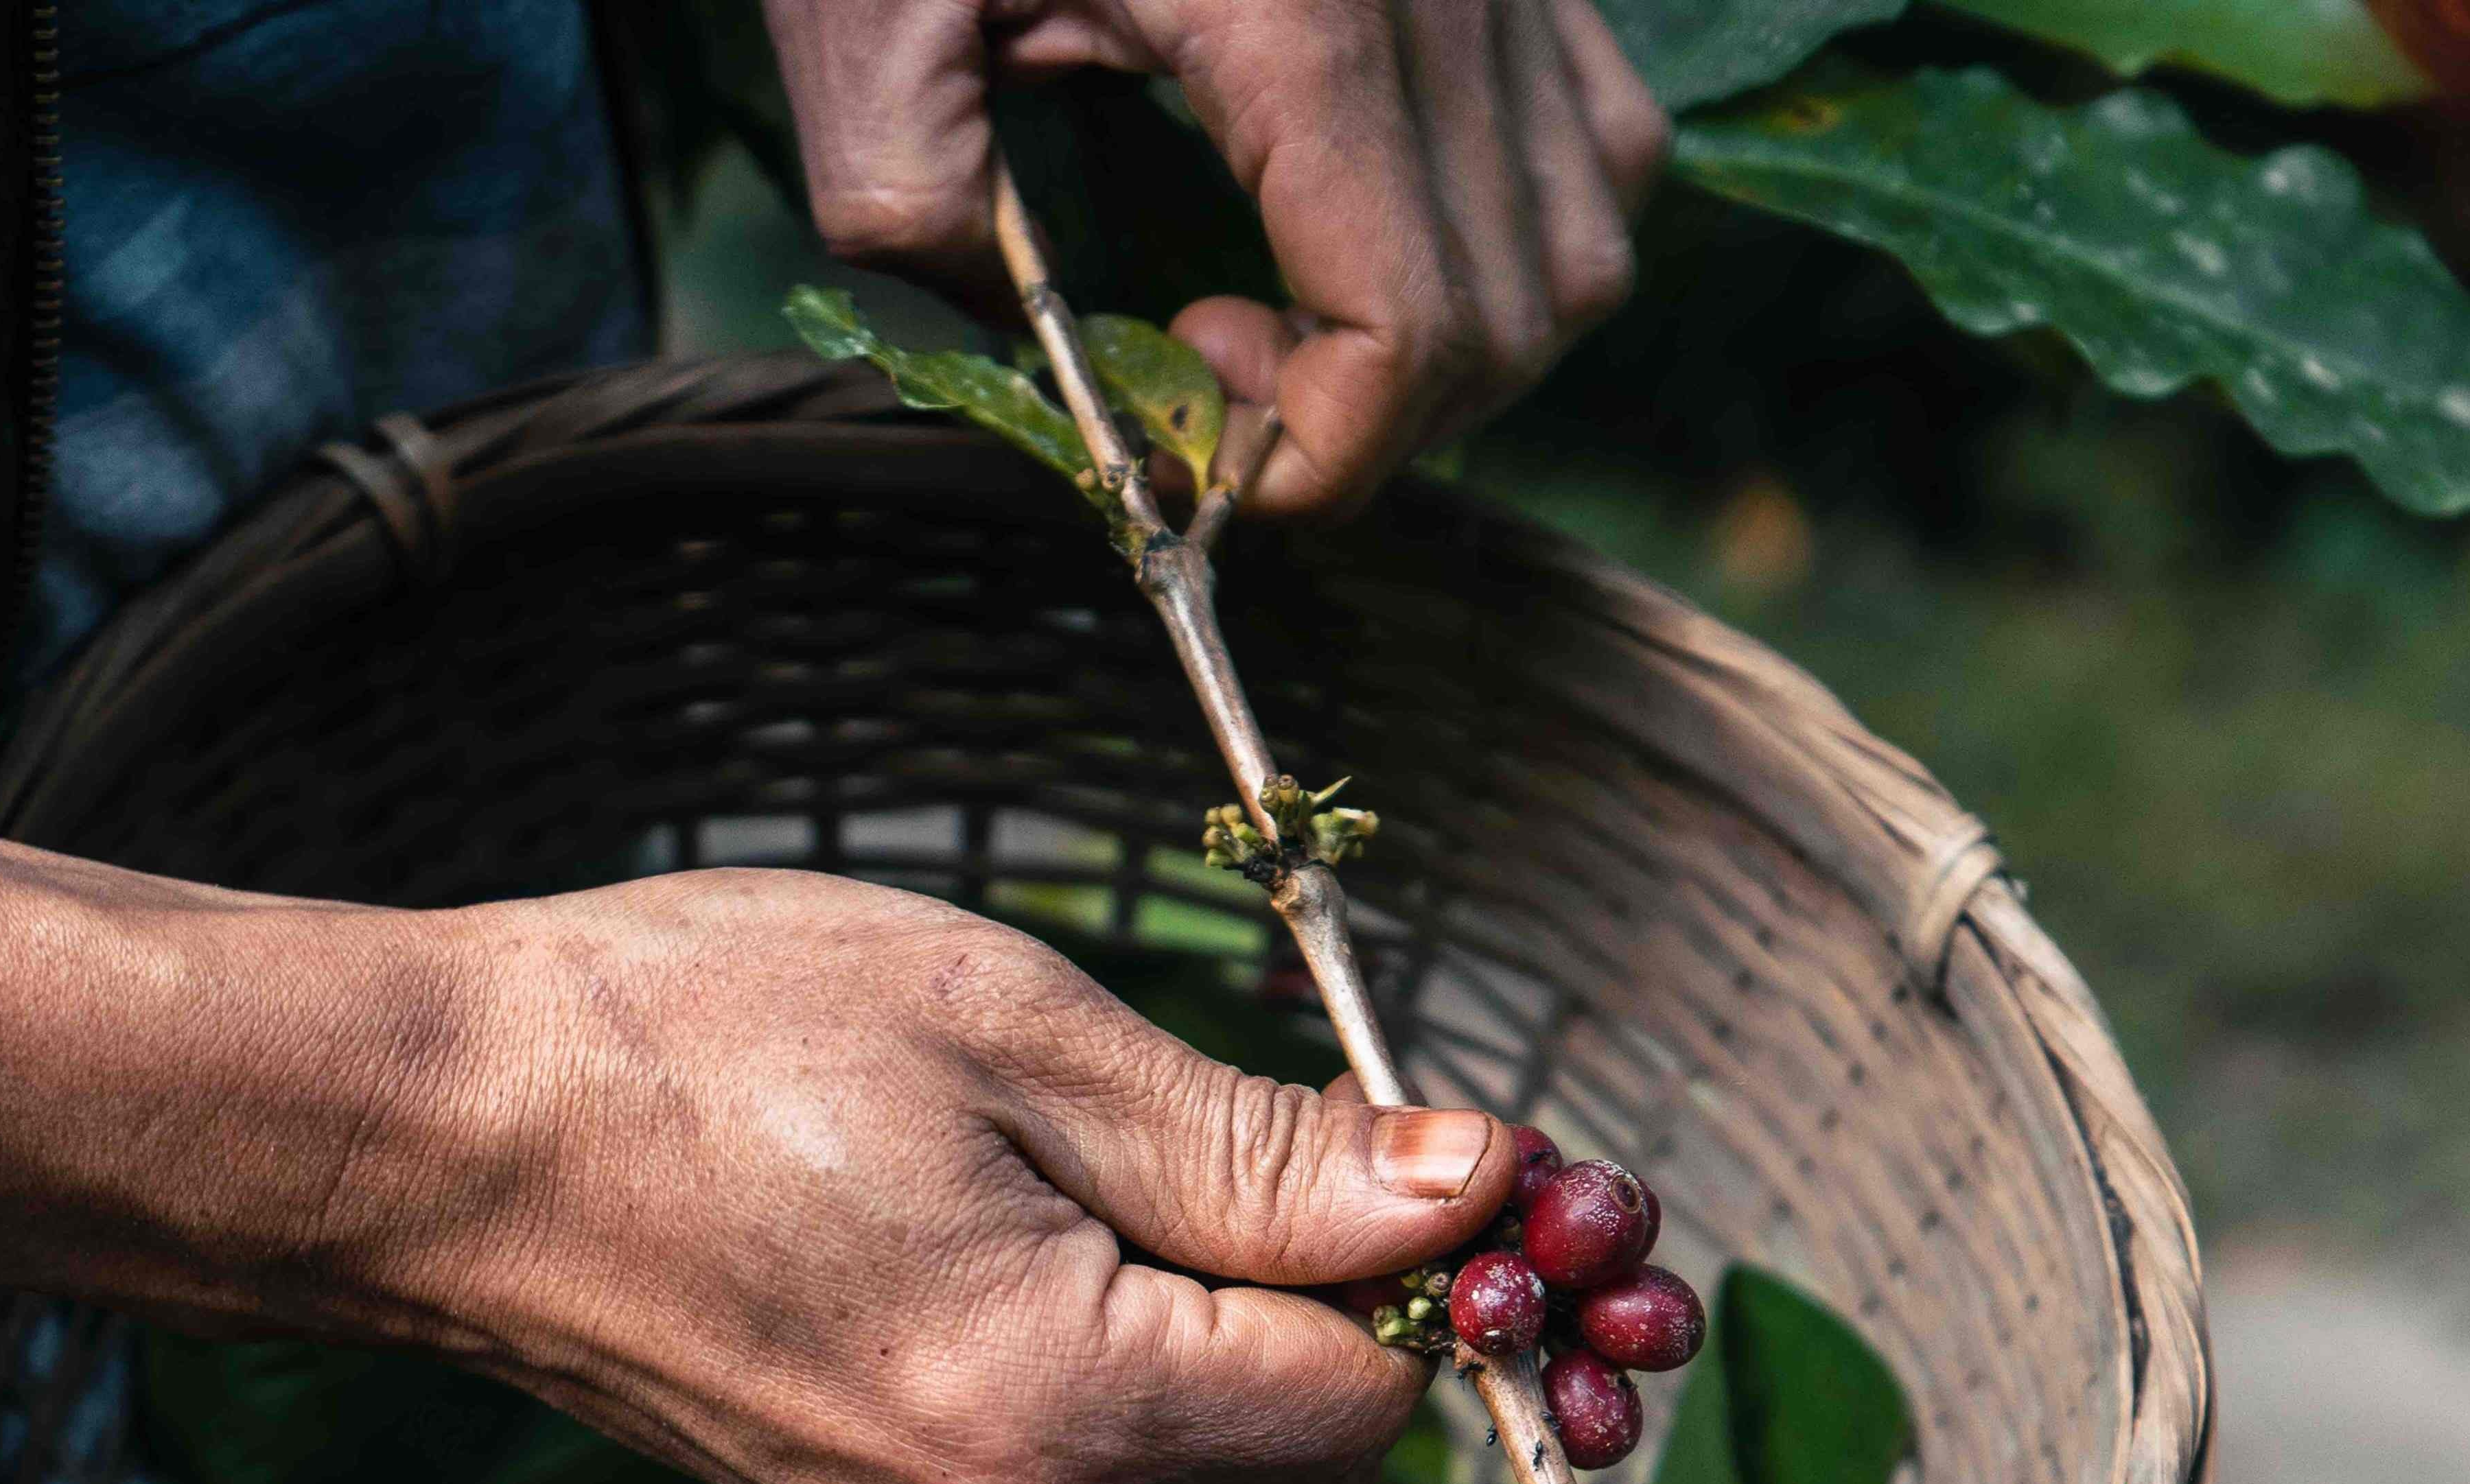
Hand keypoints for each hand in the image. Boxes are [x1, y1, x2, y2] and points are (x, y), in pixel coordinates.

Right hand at [402, 871, 1511, 1483]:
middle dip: (1351, 1310)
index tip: (1427, 1141)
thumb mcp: (1013, 1029)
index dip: (1438, 1265)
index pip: (1371, 1393)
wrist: (437, 1138)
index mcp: (1047, 1409)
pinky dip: (1144, 1380)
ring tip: (1124, 1172)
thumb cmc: (696, 1038)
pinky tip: (1054, 1246)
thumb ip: (1263, 1149)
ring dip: (1245, 1343)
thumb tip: (1480, 1189)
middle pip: (1318, 1465)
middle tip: (1294, 1134)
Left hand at [764, 0, 1669, 515]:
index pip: (1408, 328)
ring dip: (1461, 345)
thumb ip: (914, 206)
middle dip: (1374, 422)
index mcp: (1302, 14)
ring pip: (1582, 247)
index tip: (1200, 444)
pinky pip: (1603, 139)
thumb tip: (1027, 361)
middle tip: (1222, 385)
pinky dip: (1516, 234)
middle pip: (1507, 317)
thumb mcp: (866, 16)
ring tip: (1304, 313)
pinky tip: (1378, 221)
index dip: (1320, 454)